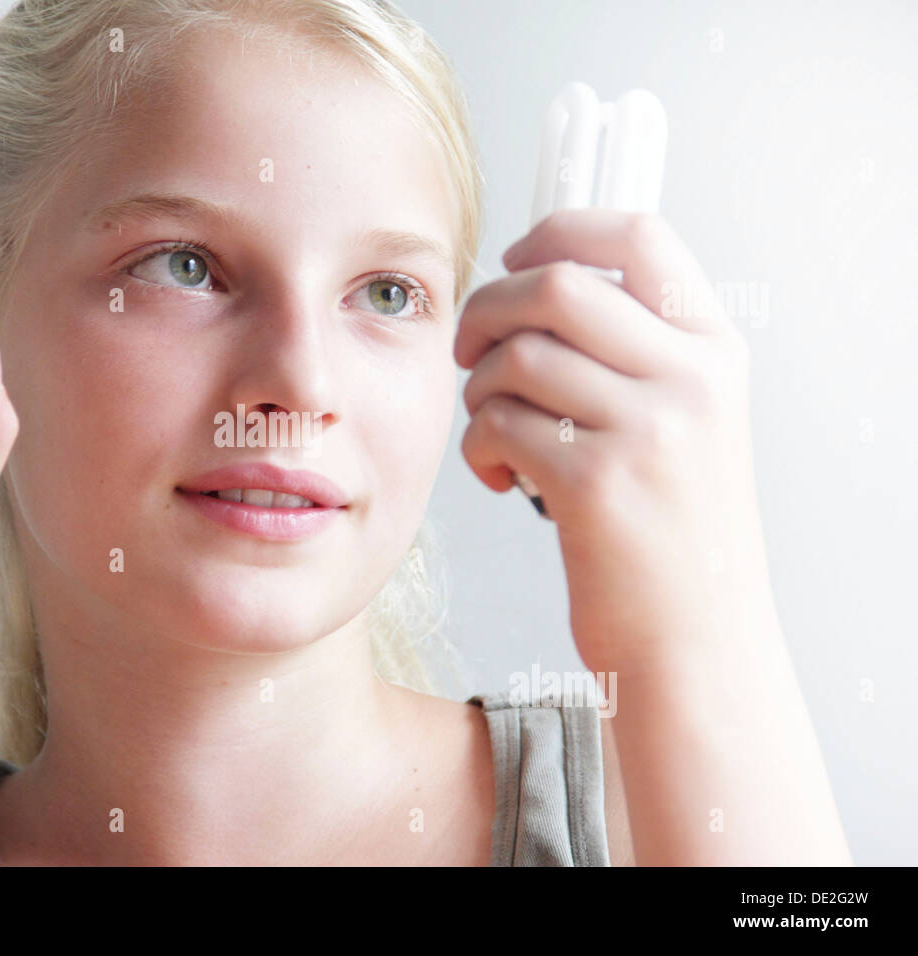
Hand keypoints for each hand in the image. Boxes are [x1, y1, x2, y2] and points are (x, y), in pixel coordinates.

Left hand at [454, 209, 776, 673]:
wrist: (695, 643)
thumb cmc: (672, 536)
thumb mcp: (689, 425)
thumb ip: (639, 353)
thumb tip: (544, 287)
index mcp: (714, 351)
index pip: (639, 236)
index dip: (561, 230)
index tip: (515, 259)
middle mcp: (691, 379)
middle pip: (557, 285)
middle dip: (489, 308)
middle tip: (468, 347)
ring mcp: (647, 430)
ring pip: (517, 355)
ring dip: (478, 387)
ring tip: (491, 427)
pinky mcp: (593, 484)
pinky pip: (497, 423)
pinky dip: (478, 445)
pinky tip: (497, 475)